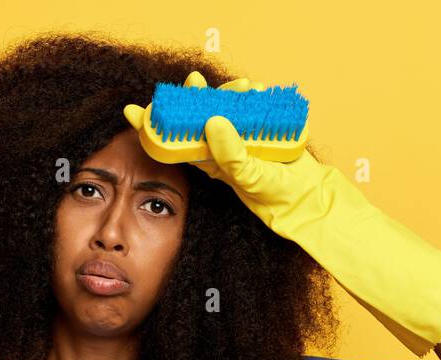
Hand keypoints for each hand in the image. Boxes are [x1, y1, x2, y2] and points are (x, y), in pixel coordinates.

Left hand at [124, 70, 325, 239]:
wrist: (309, 197)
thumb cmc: (275, 196)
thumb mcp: (251, 178)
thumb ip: (232, 154)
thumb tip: (212, 121)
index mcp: (211, 160)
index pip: (175, 141)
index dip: (153, 126)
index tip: (131, 110)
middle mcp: (222, 146)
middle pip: (198, 116)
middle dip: (193, 96)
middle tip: (192, 80)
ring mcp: (242, 135)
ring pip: (225, 106)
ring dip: (228, 92)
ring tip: (241, 86)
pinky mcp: (261, 127)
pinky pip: (251, 105)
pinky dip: (252, 94)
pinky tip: (256, 89)